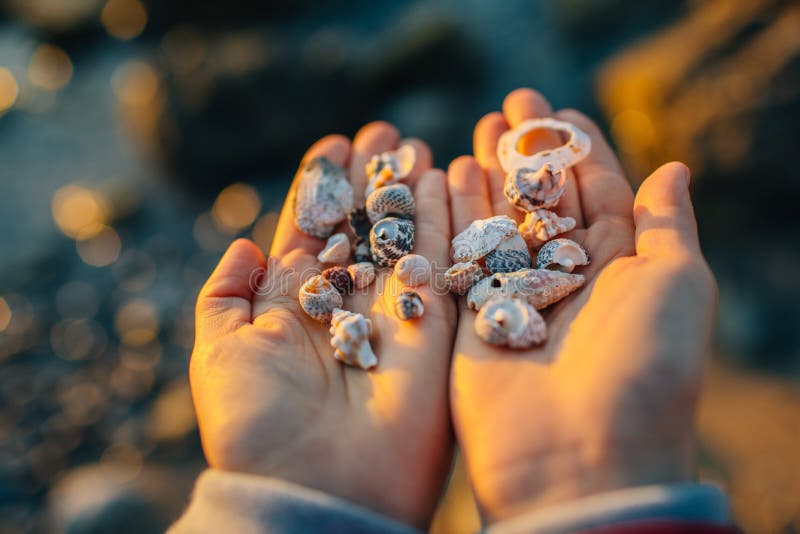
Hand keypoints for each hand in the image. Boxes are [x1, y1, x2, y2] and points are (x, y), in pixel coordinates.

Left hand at [190, 122, 456, 527]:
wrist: (315, 486)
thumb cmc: (256, 425)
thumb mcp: (218, 354)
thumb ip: (224, 296)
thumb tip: (242, 245)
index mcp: (293, 305)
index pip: (312, 232)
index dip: (322, 188)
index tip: (334, 144)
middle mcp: (346, 304)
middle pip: (362, 229)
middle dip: (372, 181)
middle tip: (385, 132)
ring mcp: (393, 314)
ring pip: (404, 238)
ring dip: (410, 192)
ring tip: (415, 146)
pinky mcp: (435, 328)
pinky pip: (443, 263)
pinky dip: (446, 221)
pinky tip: (445, 179)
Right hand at [447, 89, 717, 522]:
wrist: (581, 458)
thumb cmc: (644, 369)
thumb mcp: (678, 286)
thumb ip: (666, 226)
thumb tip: (673, 169)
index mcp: (623, 270)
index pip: (600, 194)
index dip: (579, 149)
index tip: (558, 108)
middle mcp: (569, 281)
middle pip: (546, 203)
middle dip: (529, 152)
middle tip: (510, 104)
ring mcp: (519, 299)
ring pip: (503, 224)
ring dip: (492, 175)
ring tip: (478, 127)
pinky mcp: (474, 319)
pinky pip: (465, 257)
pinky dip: (458, 216)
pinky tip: (451, 173)